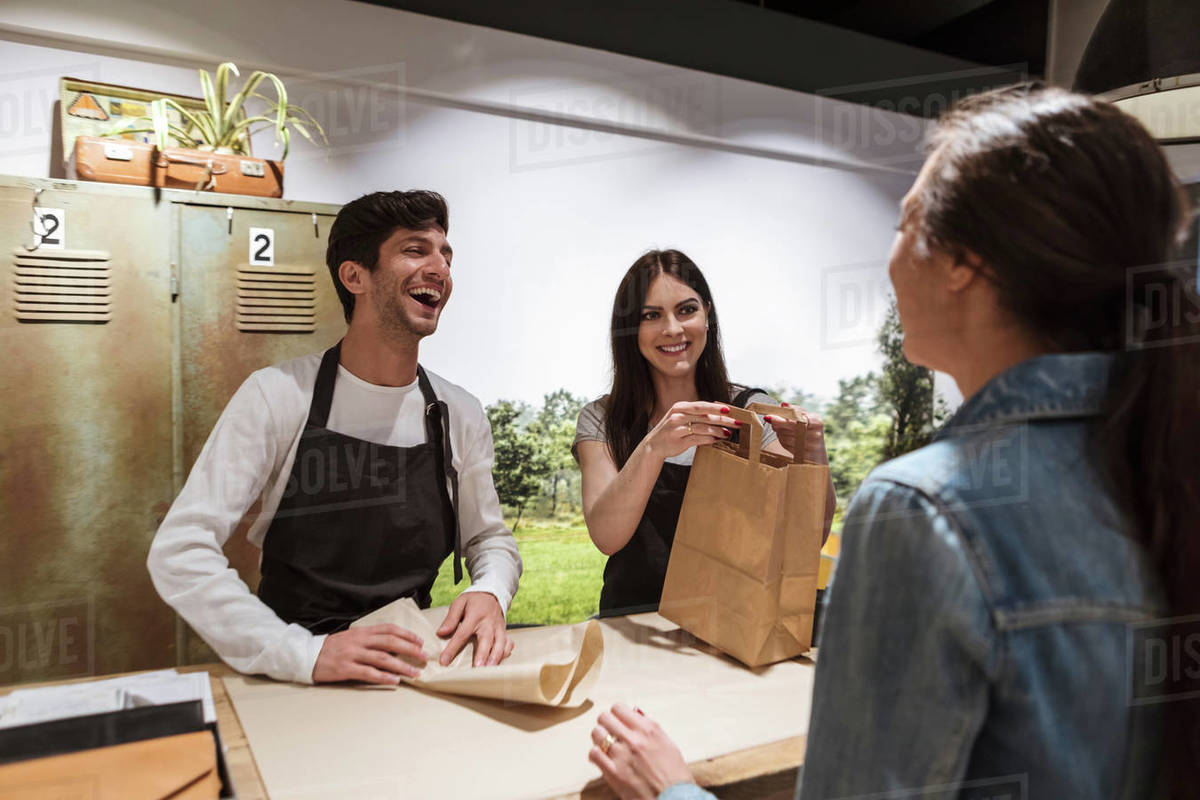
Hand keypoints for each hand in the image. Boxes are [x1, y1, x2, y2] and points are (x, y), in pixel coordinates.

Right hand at [311, 624, 427, 684]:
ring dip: (401, 665)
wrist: (307, 655)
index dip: (406, 634)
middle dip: (409, 649)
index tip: (420, 641)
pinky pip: (368, 673)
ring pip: (382, 658)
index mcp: (362, 632)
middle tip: (424, 656)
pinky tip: (395, 681)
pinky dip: (383, 677)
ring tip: (414, 672)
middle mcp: (359, 641)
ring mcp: (352, 654)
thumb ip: (369, 639)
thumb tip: (392, 645)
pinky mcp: (345, 668)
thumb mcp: (352, 637)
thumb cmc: (333, 648)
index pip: (389, 629)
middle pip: (390, 642)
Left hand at [436, 591, 513, 666]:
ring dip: (496, 657)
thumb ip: (451, 618)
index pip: (462, 634)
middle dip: (483, 655)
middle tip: (478, 668)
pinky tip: (500, 661)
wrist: (492, 593)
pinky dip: (506, 652)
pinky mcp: (504, 632)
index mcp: (475, 615)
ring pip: (500, 643)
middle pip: (486, 640)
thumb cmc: (473, 601)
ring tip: (489, 669)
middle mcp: (488, 623)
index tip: (444, 661)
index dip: (453, 648)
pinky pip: (508, 643)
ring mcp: (498, 628)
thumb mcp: (459, 603)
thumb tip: (441, 633)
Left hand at [589, 704, 694, 799]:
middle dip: (606, 723)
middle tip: (610, 731)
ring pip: (597, 733)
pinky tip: (603, 758)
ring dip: (599, 738)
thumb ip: (649, 726)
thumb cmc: (674, 774)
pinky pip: (593, 754)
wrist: (674, 798)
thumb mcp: (667, 743)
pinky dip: (596, 754)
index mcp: (648, 729)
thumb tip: (635, 712)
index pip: (619, 708)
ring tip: (605, 745)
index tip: (617, 720)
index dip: (616, 714)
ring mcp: (622, 756)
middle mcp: (634, 739)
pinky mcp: (614, 773)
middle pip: (604, 718)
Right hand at [643, 401, 740, 461]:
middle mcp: (677, 415)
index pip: (702, 405)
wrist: (653, 446)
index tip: (730, 410)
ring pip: (702, 427)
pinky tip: (717, 440)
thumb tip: (720, 415)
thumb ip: (697, 415)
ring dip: (718, 430)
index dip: (716, 408)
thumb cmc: (672, 430)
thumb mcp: (681, 417)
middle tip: (737, 423)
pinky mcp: (678, 441)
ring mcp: (676, 428)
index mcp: (680, 407)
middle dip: (722, 419)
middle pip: (704, 416)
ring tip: (728, 433)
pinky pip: (697, 439)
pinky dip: (709, 439)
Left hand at [764, 405, 827, 463]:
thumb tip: (783, 404)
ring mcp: (811, 447)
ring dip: (779, 432)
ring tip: (779, 429)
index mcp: (817, 421)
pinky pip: (787, 447)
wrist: (816, 452)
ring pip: (787, 437)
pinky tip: (784, 438)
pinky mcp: (804, 456)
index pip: (798, 418)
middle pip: (791, 428)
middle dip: (778, 424)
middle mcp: (816, 434)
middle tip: (769, 419)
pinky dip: (782, 441)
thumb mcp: (804, 418)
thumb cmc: (807, 430)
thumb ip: (793, 411)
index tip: (768, 417)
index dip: (783, 418)